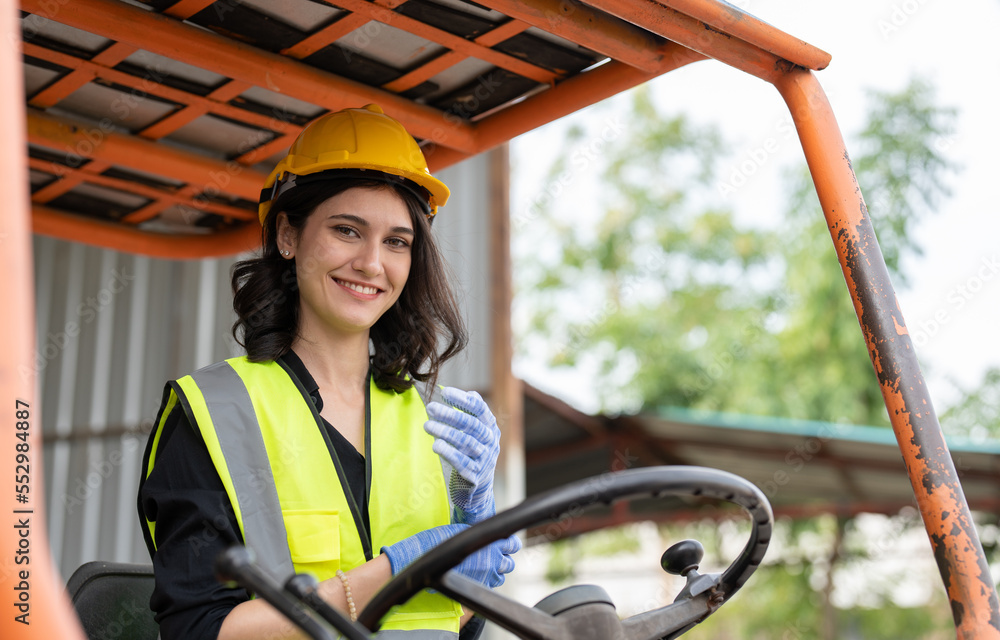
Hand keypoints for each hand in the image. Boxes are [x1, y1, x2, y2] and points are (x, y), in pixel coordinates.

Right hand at [381, 524, 520, 587]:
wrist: (422, 558)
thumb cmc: (437, 541)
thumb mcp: (460, 530)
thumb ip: (476, 534)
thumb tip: (484, 534)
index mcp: (488, 544)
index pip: (511, 544)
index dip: (510, 543)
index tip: (507, 543)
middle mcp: (490, 562)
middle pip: (508, 563)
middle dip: (504, 558)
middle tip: (496, 555)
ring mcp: (483, 577)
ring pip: (500, 577)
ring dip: (496, 571)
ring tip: (486, 567)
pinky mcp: (473, 588)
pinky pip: (487, 586)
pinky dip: (486, 581)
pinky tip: (477, 576)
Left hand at [424, 387, 499, 524]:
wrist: (478, 488)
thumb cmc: (473, 453)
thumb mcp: (477, 433)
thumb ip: (473, 414)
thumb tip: (470, 393)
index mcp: (490, 427)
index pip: (480, 409)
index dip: (463, 400)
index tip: (445, 392)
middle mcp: (490, 442)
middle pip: (471, 425)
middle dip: (450, 414)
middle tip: (430, 407)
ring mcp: (484, 459)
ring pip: (466, 443)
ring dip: (445, 432)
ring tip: (427, 425)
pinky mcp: (474, 476)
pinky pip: (462, 463)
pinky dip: (449, 453)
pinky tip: (436, 445)